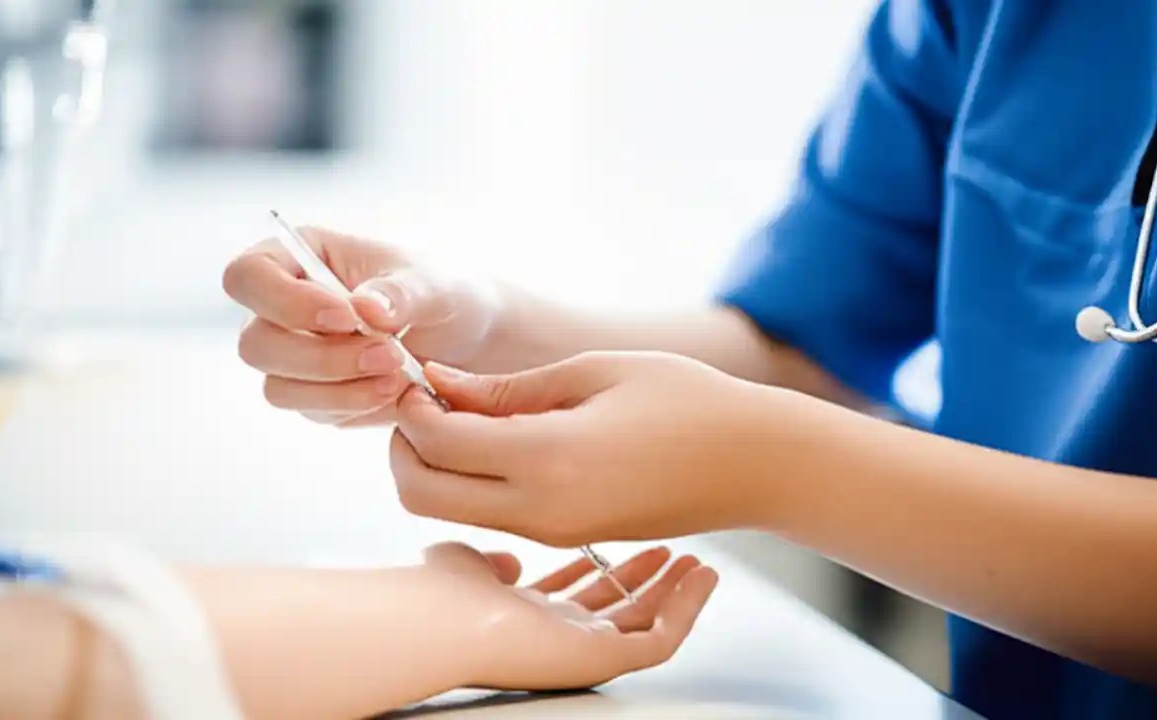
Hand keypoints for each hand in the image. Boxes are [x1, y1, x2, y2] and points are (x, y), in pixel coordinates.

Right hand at [223, 227, 500, 426]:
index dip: (285, 302)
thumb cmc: (442, 294)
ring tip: (400, 375)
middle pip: (256, 344)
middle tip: (389, 354)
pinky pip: (315, 411)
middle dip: (323, 357)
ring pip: (278, 388)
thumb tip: (364, 308)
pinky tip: (398, 391)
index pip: (247, 276)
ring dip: (340, 388)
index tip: (347, 316)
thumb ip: (400, 292)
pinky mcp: (315, 396)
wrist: (468, 341)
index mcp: (299, 257)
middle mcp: (283, 309)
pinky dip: (357, 405)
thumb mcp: (434, 283)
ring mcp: (293, 357)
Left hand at [391, 352, 788, 545]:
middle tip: (422, 406)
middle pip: (422, 495)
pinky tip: (497, 441)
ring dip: (435, 467)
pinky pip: (493, 516)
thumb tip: (439, 384)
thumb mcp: (595, 372)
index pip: (436, 440)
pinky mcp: (567, 538)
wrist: (753, 464)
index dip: (410, 406)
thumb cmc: (686, 401)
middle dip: (403, 449)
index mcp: (547, 456)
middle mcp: (540, 507)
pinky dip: (472, 483)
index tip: (417, 376)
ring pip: (451, 511)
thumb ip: (508, 386)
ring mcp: (553, 531)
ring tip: (461, 416)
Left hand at [422, 542, 717, 690]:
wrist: (440, 621)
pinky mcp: (601, 659)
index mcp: (527, 614)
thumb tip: (509, 560)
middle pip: (617, 610)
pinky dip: (686, 611)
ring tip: (699, 561)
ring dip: (674, 593)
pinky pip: (660, 641)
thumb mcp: (463, 559)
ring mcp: (582, 650)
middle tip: (675, 550)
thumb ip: (485, 557)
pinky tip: (701, 579)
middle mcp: (558, 635)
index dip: (606, 567)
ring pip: (644, 625)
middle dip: (648, 578)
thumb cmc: (438, 595)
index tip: (627, 538)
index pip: (577, 595)